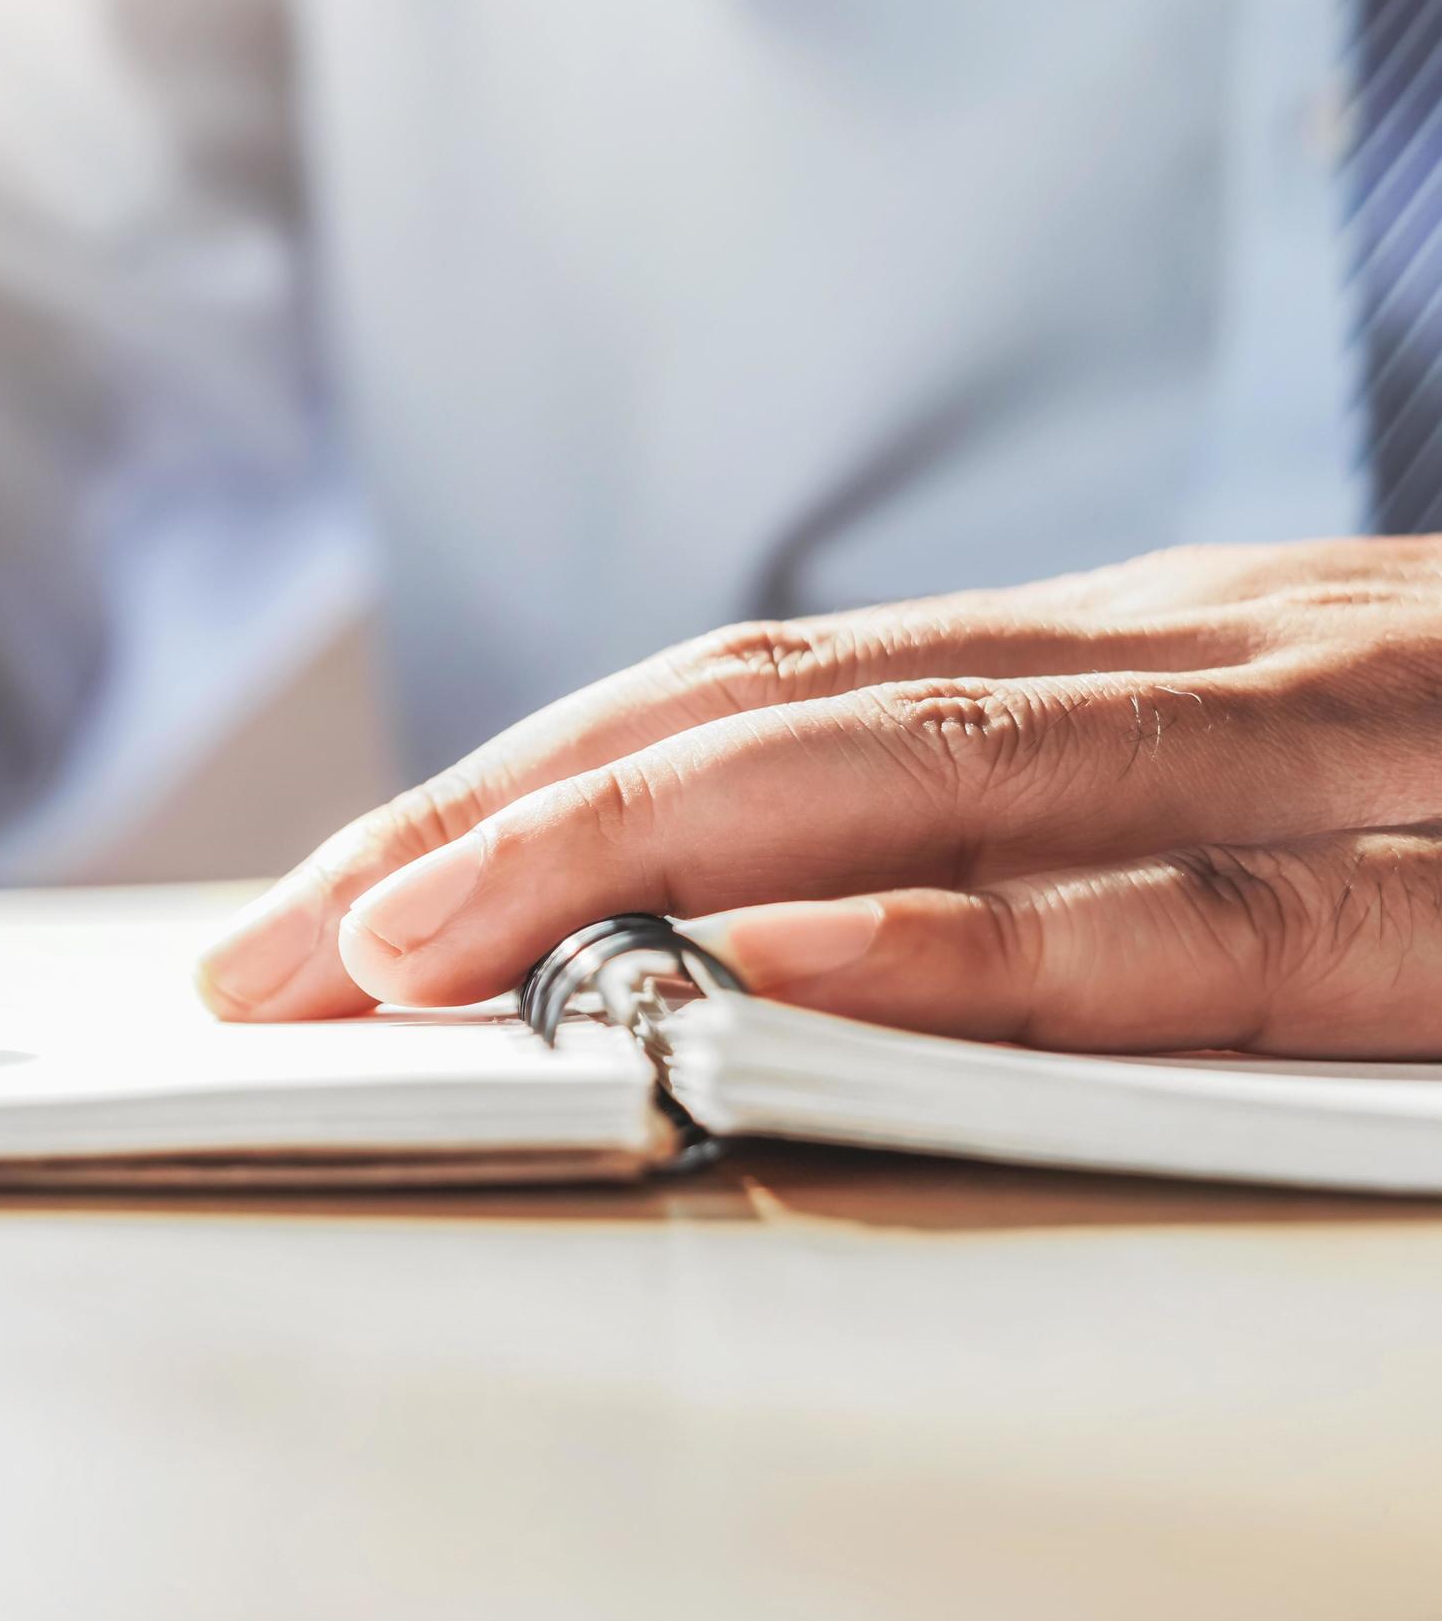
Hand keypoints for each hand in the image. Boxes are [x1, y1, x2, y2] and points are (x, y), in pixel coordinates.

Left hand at [196, 540, 1441, 1056]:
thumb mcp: (1266, 770)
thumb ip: (1060, 823)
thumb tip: (762, 915)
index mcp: (1144, 653)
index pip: (759, 691)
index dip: (518, 786)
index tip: (324, 906)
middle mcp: (1219, 666)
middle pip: (780, 716)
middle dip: (500, 833)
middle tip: (286, 958)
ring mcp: (1353, 750)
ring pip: (941, 779)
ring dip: (645, 857)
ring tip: (420, 951)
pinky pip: (1195, 915)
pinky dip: (968, 938)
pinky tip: (776, 967)